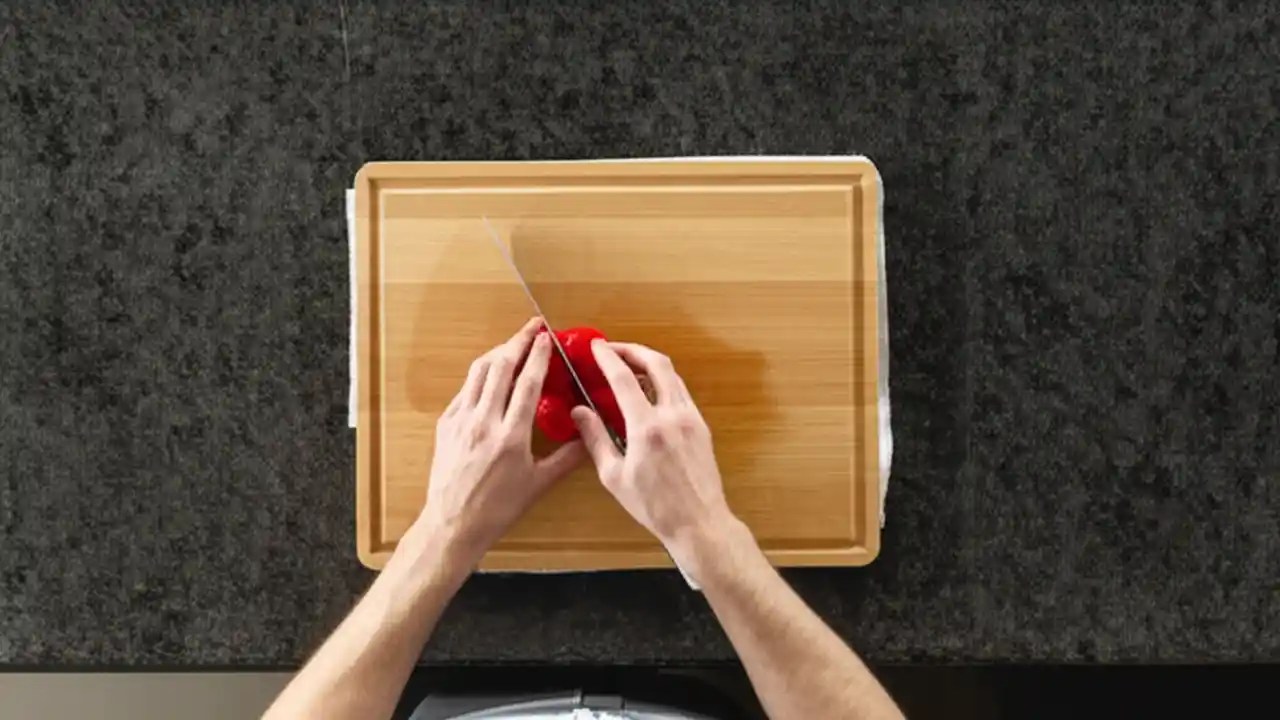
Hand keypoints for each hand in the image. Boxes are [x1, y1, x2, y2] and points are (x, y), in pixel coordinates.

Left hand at [414, 318, 585, 568]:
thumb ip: (567, 457)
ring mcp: (461, 421)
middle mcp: (484, 423)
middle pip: (501, 367)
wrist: (453, 524)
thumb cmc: (497, 509)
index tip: (547, 337)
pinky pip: (465, 390)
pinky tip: (491, 374)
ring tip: (514, 343)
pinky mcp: (446, 425)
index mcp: (511, 437)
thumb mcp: (538, 484)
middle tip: (532, 327)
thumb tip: (589, 434)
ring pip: (479, 372)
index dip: (538, 355)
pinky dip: (480, 375)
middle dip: (518, 341)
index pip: (527, 383)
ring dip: (498, 352)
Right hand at [571, 341, 740, 572]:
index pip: (623, 379)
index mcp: (647, 428)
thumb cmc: (656, 507)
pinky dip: (664, 382)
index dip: (607, 357)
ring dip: (650, 363)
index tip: (595, 347)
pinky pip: (681, 392)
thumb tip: (579, 412)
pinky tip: (650, 391)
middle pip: (656, 363)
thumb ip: (595, 439)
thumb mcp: (614, 476)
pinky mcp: (701, 426)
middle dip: (633, 349)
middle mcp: (672, 416)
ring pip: (672, 375)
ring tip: (629, 367)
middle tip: (614, 349)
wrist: (698, 523)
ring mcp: (691, 419)